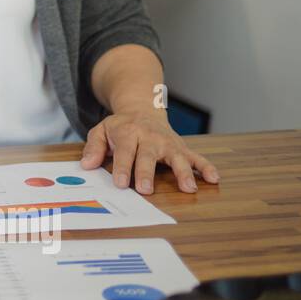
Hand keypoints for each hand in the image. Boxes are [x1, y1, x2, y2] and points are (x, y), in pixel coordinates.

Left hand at [81, 110, 218, 194]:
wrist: (142, 109)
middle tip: (146, 190)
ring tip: (188, 188)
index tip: (120, 183)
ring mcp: (168, 143)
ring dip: (183, 172)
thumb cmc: (120, 127)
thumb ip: (93, 147)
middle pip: (148, 156)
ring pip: (176, 157)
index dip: (122, 167)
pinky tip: (213, 178)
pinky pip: (196, 157)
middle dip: (147, 172)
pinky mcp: (181, 147)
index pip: (125, 151)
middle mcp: (150, 137)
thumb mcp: (101, 131)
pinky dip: (205, 167)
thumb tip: (87, 164)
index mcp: (128, 133)